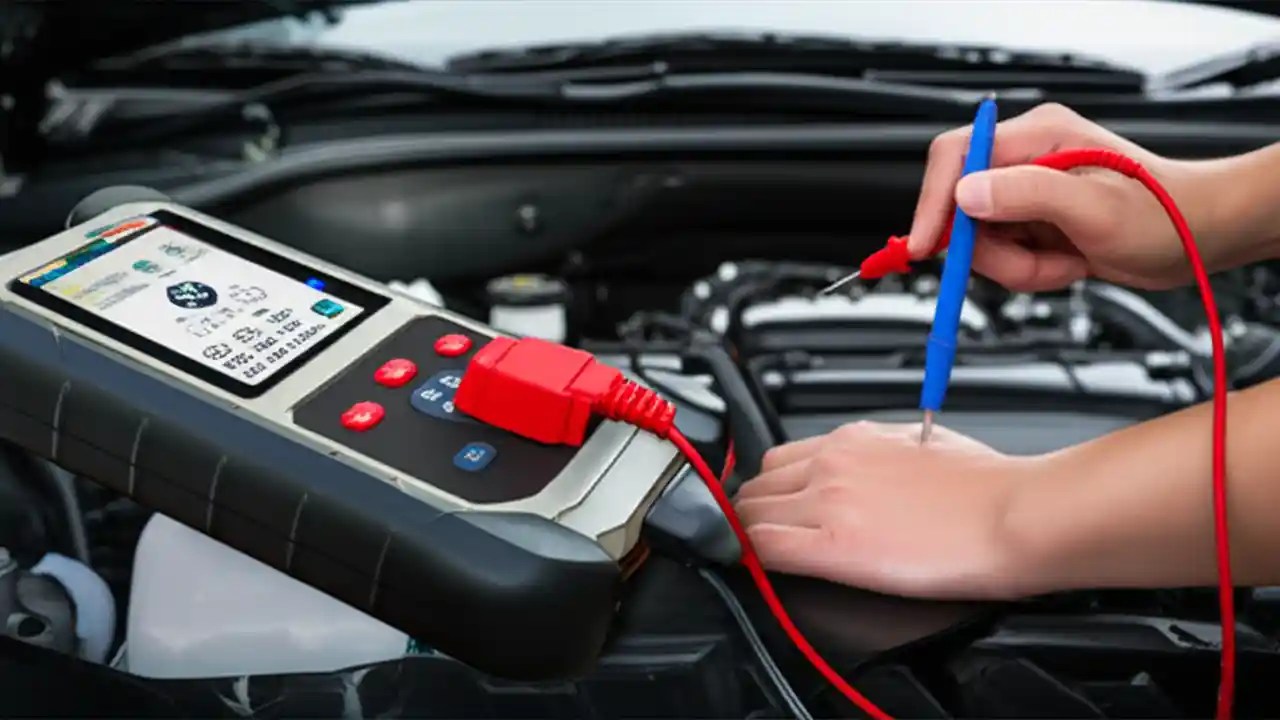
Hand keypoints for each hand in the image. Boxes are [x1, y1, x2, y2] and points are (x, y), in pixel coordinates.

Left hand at [734, 421, 1042, 599]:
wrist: (1014, 515)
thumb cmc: (986, 486)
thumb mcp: (919, 443)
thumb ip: (876, 454)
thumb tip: (862, 467)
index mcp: (852, 439)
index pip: (778, 461)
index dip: (771, 491)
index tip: (774, 509)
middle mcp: (833, 463)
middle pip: (757, 486)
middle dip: (758, 512)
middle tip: (770, 538)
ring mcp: (829, 502)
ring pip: (750, 515)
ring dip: (753, 535)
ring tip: (771, 557)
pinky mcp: (834, 546)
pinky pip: (763, 547)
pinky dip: (754, 559)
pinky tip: (765, 571)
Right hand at [908, 102, 1214, 291]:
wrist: (1197, 238)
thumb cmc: (1163, 215)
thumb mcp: (1093, 207)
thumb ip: (1026, 194)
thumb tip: (965, 194)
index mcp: (1036, 136)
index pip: (955, 158)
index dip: (933, 202)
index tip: (925, 245)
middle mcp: (1023, 159)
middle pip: (960, 209)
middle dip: (990, 250)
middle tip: (1033, 265)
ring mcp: (1024, 193)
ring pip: (978, 242)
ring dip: (1017, 266)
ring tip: (1064, 263)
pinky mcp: (1028, 222)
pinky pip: (1000, 256)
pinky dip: (1028, 272)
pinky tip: (1065, 264)